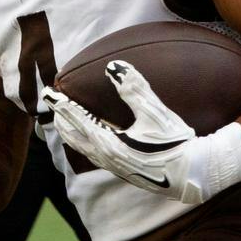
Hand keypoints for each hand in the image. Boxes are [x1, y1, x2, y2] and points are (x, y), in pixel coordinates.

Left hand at [45, 60, 240, 206]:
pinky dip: (84, 142)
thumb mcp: (155, 113)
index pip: (77, 119)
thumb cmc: (175, 143)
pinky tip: (91, 140)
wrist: (192, 175)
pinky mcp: (123, 171)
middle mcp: (106, 157)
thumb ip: (134, 88)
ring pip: (82, 148)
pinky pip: (94, 155)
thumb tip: (113, 66)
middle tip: (51, 103)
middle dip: (60, 119)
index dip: (61, 104)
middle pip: (73, 136)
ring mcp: (114, 166)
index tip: (48, 92)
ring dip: (70, 132)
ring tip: (63, 121)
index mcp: (108, 143)